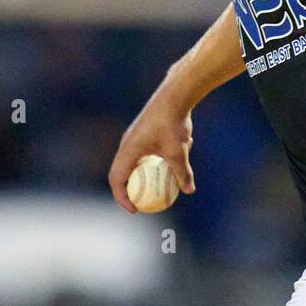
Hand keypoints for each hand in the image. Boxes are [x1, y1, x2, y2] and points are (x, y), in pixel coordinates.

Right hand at [107, 94, 196, 213]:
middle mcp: (127, 144)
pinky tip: (173, 162)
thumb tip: (188, 190)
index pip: (116, 180)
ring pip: (134, 162)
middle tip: (142, 204)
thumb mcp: (179, 151)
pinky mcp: (144, 132)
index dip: (121, 197)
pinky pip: (144, 153)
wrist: (174, 95)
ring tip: (156, 188)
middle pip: (121, 173)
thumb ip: (182, 172)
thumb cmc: (173, 123)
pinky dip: (152, 162)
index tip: (135, 210)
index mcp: (127, 150)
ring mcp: (135, 137)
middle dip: (129, 190)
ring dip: (142, 176)